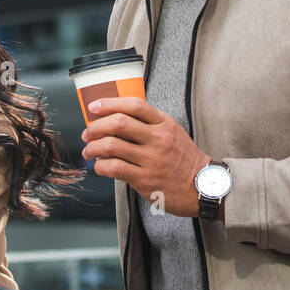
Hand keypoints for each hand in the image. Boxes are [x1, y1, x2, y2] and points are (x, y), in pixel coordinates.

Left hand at [81, 97, 211, 218]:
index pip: (134, 105)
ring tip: (89, 151)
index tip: (94, 107)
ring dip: (93, 148)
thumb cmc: (182, 159)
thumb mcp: (172, 132)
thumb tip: (115, 118)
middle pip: (118, 123)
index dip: (109, 103)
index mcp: (164, 124)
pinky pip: (114, 168)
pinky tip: (100, 166)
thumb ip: (148, 124)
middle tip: (88, 133)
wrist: (201, 187)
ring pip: (111, 146)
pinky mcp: (144, 180)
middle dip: (96, 127)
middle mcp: (158, 139)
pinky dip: (100, 166)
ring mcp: (151, 160)